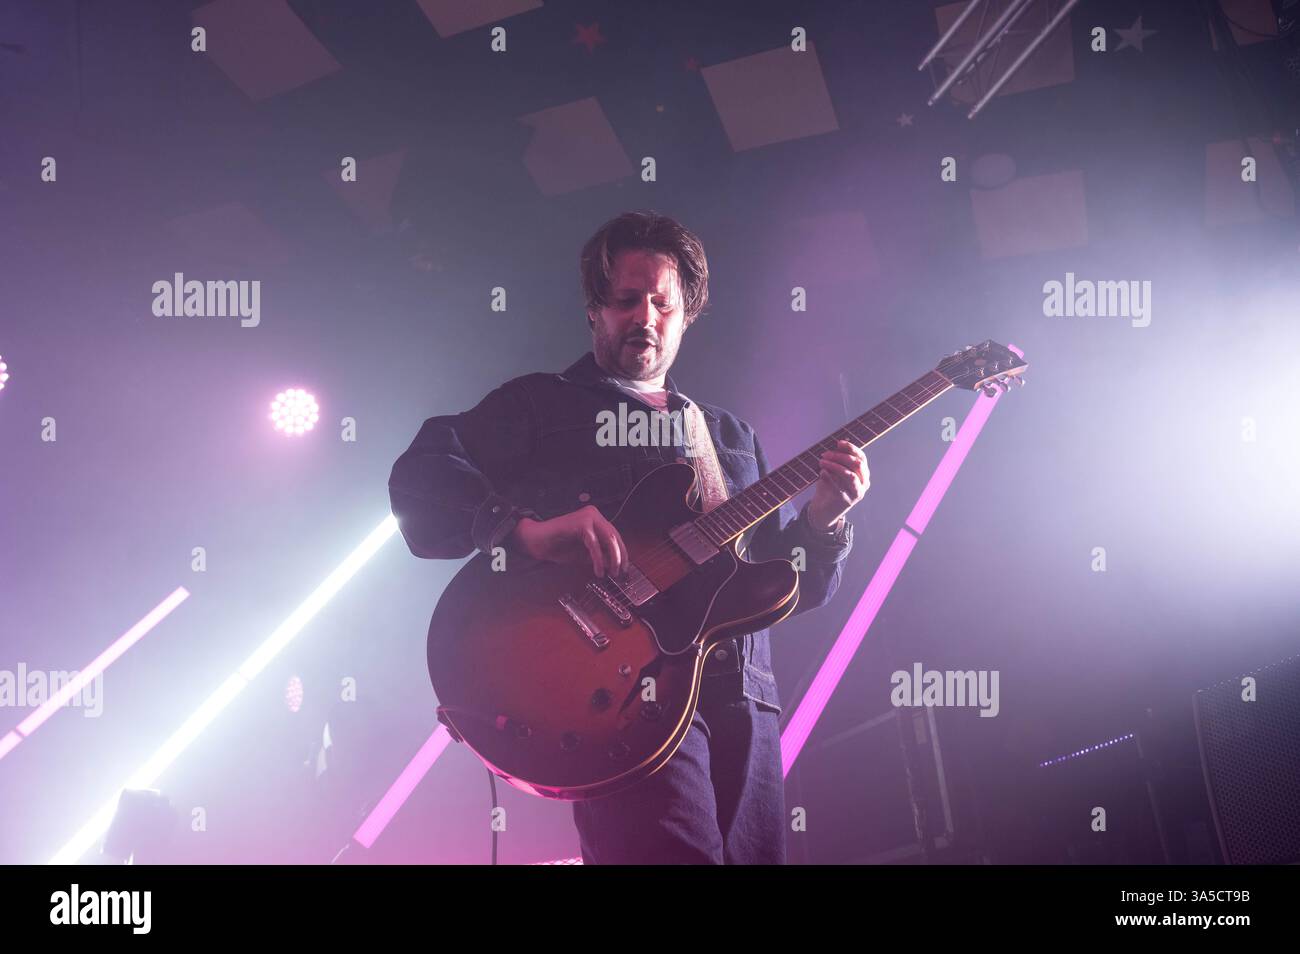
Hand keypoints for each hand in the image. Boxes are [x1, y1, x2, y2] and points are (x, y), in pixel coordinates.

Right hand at [510, 506, 627, 577]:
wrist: (537, 541)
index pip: (614, 535)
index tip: (624, 567)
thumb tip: (615, 564)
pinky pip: (595, 544)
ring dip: (613, 558)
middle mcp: (593, 515)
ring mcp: (588, 517)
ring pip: (609, 539)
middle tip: (619, 572)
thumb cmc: (558, 546)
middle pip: (614, 536)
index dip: (621, 552)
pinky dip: (598, 559)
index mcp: (595, 520)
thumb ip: (600, 556)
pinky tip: (598, 570)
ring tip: (611, 572)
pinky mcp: (582, 523)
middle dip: (620, 556)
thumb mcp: (584, 554)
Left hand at [807, 439, 868, 530]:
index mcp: (863, 474)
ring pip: (850, 475)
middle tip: (825, 454)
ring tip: (821, 462)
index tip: (838, 442)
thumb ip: (838, 459)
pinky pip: (839, 488)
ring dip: (835, 466)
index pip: (861, 458)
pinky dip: (829, 478)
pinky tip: (821, 473)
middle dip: (841, 456)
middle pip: (857, 465)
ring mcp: (857, 494)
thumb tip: (840, 443)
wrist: (823, 510)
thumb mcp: (834, 471)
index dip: (851, 448)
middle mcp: (864, 483)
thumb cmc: (829, 487)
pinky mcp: (847, 502)